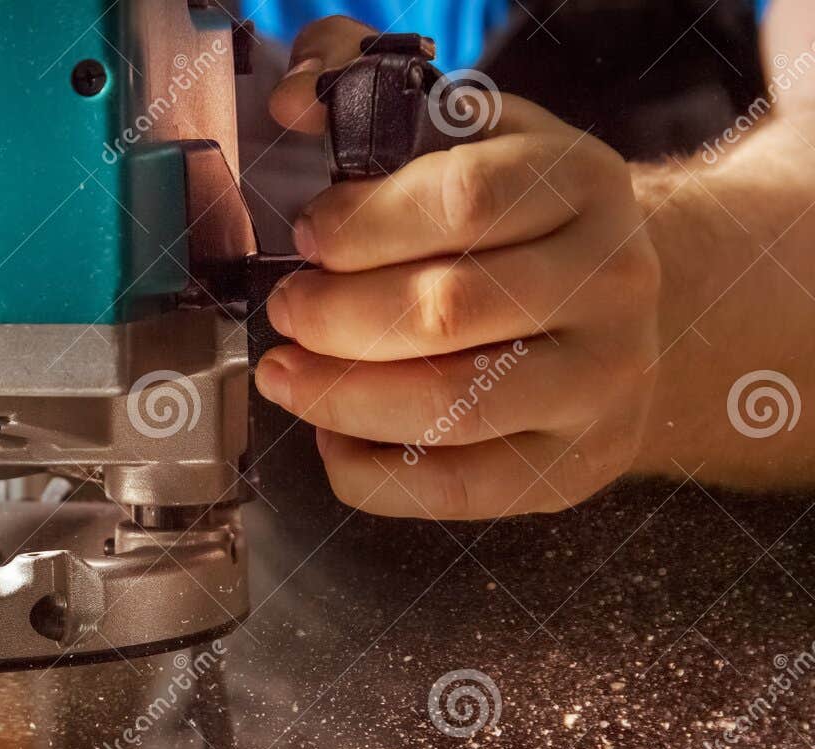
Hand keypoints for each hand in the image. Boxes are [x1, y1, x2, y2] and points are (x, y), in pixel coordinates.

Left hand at [257, 18, 660, 518]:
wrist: (624, 308)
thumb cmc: (521, 224)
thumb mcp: (473, 140)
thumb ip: (376, 100)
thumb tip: (297, 96)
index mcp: (583, 184)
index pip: (461, 203)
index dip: (362, 223)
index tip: (310, 235)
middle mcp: (611, 284)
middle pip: (445, 312)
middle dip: (334, 316)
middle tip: (286, 310)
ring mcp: (601, 384)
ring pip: (448, 409)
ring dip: (338, 397)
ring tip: (286, 374)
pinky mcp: (572, 467)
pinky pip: (453, 490)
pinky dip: (370, 472)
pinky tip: (334, 437)